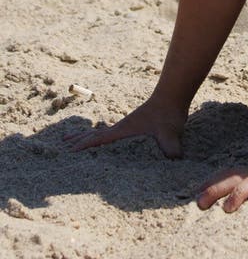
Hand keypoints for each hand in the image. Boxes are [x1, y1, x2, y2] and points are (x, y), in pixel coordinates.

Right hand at [65, 96, 186, 158]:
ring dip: (85, 136)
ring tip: (70, 139)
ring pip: (100, 132)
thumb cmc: (169, 115)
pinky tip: (99, 137)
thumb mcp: (171, 133)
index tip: (70, 151)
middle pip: (94, 134)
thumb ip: (172, 148)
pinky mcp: (132, 127)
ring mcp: (125, 126)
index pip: (99, 139)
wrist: (173, 97)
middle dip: (78, 140)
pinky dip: (99, 135)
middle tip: (62, 145)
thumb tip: (173, 161)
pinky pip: (110, 133)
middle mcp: (121, 127)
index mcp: (123, 130)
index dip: (85, 145)